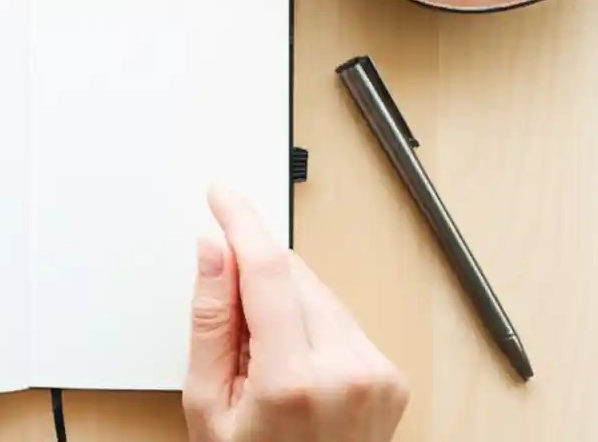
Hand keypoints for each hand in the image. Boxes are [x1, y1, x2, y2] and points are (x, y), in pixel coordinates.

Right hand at [183, 187, 408, 441]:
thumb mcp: (206, 402)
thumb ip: (210, 319)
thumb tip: (213, 250)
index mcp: (295, 381)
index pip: (269, 271)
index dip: (242, 222)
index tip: (223, 195)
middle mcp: (348, 371)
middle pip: (294, 276)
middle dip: (254, 277)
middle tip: (229, 328)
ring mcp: (377, 373)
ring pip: (317, 292)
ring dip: (282, 302)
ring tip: (261, 361)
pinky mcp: (391, 374)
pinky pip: (340, 318)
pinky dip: (309, 323)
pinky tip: (291, 363)